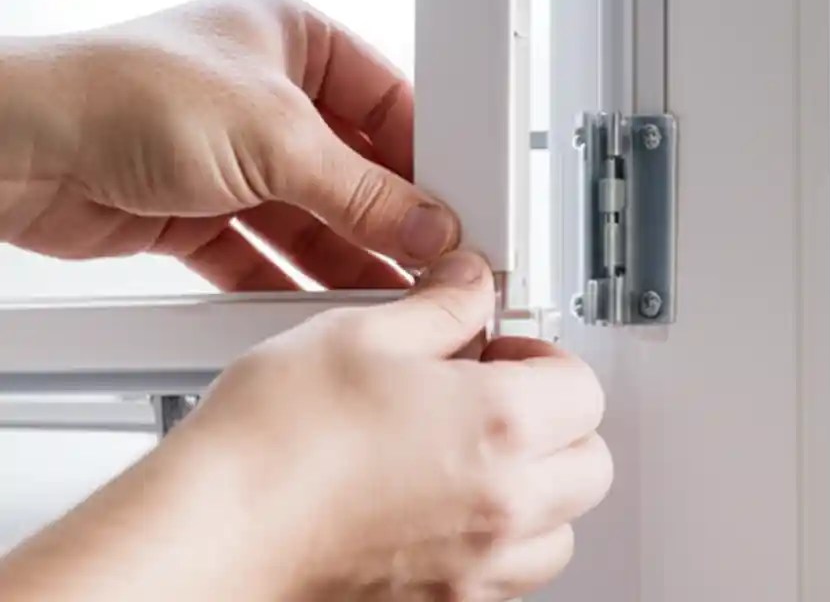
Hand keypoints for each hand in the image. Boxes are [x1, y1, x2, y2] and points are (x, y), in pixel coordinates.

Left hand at [0, 0, 454, 289]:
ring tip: (391, 295)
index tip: (459, 206)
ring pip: (312, 217)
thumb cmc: (118, 92)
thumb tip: (426, 226)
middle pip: (354, 167)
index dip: (427, 157)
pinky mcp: (199, 209)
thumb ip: (362, 192)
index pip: (389, 100)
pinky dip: (292, 280)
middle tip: (431, 259)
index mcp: (291, 38)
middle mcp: (264, 94)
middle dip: (389, 218)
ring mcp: (232, 154)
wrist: (13, 150)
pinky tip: (326, 304)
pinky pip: (265, 252)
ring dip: (346, 257)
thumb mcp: (274, 136)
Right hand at [0, 252, 612, 601]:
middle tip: (494, 400)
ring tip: (473, 460)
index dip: (545, 358)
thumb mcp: (358, 334)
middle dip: (556, 426)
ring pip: (558, 533)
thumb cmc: (271, 444)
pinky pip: (508, 581)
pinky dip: (497, 546)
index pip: (583, 387)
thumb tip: (471, 287)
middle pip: (589, 465)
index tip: (503, 352)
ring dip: (537, 492)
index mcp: (500, 423)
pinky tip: (443, 510)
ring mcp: (475, 567)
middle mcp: (503, 503)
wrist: (211, 534)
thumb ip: (439, 308)